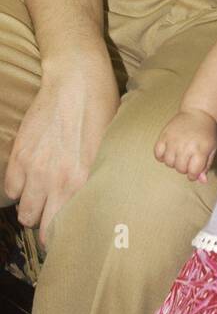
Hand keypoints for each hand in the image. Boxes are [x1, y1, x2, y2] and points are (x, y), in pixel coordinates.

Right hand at [4, 45, 120, 248]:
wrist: (77, 80)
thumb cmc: (102, 109)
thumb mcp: (107, 147)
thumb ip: (96, 175)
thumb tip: (95, 196)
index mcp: (83, 180)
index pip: (67, 226)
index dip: (64, 234)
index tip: (66, 233)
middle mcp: (57, 181)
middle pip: (41, 224)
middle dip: (45, 224)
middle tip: (51, 216)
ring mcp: (35, 169)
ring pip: (24, 211)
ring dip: (31, 208)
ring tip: (40, 198)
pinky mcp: (19, 155)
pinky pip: (11, 188)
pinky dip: (18, 188)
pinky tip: (28, 180)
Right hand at [154, 110, 216, 181]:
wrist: (199, 112)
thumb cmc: (206, 133)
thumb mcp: (211, 149)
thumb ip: (206, 166)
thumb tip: (202, 181)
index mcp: (200, 150)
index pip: (192, 172)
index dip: (194, 174)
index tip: (195, 169)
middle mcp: (186, 146)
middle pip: (180, 169)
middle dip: (184, 168)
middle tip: (188, 159)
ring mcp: (174, 140)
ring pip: (168, 163)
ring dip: (173, 162)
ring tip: (179, 153)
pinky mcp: (164, 135)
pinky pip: (157, 153)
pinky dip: (161, 156)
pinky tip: (169, 151)